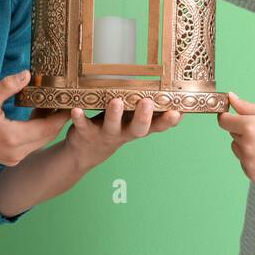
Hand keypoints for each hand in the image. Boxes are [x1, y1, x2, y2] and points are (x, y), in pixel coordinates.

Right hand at [0, 70, 69, 165]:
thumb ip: (8, 86)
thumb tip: (27, 74)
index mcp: (14, 137)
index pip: (49, 127)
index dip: (61, 115)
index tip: (70, 101)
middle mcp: (17, 152)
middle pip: (47, 136)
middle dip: (56, 119)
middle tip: (62, 101)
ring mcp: (13, 158)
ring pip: (39, 142)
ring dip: (46, 126)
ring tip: (49, 106)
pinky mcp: (8, 159)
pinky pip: (30, 146)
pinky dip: (35, 133)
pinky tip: (33, 117)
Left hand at [65, 97, 182, 169]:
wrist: (85, 153)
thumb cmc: (114, 129)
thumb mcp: (133, 123)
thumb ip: (151, 114)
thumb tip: (178, 101)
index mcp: (137, 128)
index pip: (157, 126)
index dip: (167, 121)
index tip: (177, 112)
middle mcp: (123, 133)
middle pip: (137, 129)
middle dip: (143, 117)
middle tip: (147, 103)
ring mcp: (105, 134)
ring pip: (111, 126)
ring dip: (113, 114)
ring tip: (115, 102)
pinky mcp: (86, 133)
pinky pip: (83, 125)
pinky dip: (79, 118)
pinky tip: (76, 109)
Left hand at [215, 91, 254, 182]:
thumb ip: (247, 107)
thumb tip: (230, 97)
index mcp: (250, 127)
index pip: (223, 121)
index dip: (228, 117)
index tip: (233, 116)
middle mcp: (246, 146)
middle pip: (232, 134)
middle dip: (242, 130)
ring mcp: (248, 162)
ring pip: (237, 148)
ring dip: (245, 145)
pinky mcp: (252, 174)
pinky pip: (244, 162)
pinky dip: (251, 158)